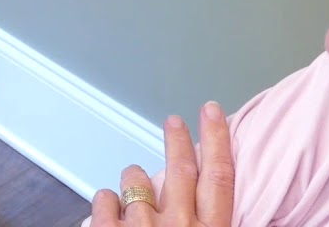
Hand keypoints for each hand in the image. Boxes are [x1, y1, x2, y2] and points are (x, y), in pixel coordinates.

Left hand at [90, 102, 234, 226]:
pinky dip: (108, 200)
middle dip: (178, 141)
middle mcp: (177, 225)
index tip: (212, 114)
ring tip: (136, 185)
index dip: (216, 141)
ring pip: (136, 183)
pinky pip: (105, 199)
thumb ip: (214, 223)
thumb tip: (224, 205)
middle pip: (180, 171)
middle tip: (174, 122)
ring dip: (135, 179)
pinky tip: (111, 210)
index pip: (219, 178)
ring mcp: (141, 226)